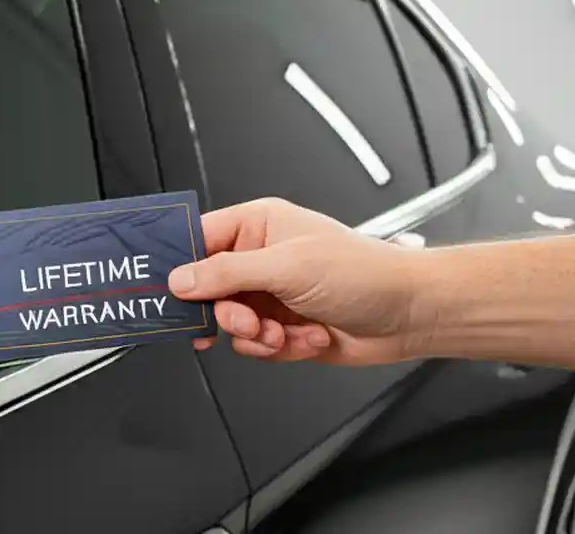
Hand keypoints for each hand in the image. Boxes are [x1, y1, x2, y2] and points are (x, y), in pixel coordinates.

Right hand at [167, 198, 428, 364]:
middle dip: (225, 312)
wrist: (410, 315)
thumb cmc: (365, 273)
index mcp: (258, 226)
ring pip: (229, 324)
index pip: (199, 239)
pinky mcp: (283, 329)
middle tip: (242, 319)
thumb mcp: (286, 266)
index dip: (179, 263)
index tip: (164, 288)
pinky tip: (307, 338)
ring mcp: (271, 296)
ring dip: (255, 336)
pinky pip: (255, 346)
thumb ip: (226, 273)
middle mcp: (260, 259)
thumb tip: (180, 279)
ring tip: (282, 332)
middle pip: (207, 290)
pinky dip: (278, 349)